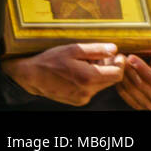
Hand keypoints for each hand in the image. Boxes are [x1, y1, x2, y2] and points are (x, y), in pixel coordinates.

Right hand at [1, 43, 123, 105]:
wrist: (31, 76)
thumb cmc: (49, 60)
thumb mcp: (71, 49)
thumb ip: (95, 50)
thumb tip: (114, 49)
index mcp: (88, 77)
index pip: (117, 74)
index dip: (120, 64)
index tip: (117, 55)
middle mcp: (88, 91)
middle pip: (111, 80)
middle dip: (109, 67)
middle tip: (101, 55)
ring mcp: (84, 97)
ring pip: (101, 85)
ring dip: (99, 74)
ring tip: (86, 62)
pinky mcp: (78, 101)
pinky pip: (91, 90)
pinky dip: (90, 81)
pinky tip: (78, 72)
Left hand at [115, 52, 150, 109]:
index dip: (141, 67)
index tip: (131, 56)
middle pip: (140, 84)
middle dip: (129, 69)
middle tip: (120, 57)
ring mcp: (149, 105)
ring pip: (130, 89)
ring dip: (122, 75)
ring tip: (118, 63)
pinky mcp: (138, 105)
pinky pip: (124, 94)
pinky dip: (119, 82)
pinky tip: (117, 72)